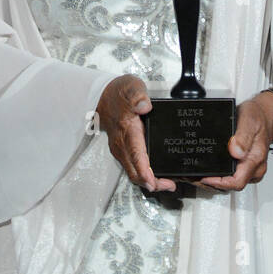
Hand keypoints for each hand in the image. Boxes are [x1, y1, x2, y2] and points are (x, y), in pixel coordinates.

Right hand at [95, 75, 175, 192]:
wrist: (102, 95)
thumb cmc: (119, 92)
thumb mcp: (131, 87)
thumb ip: (138, 95)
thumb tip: (144, 106)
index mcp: (126, 129)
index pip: (135, 154)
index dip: (144, 171)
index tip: (152, 182)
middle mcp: (121, 143)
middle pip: (135, 171)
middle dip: (151, 182)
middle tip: (170, 186)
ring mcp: (120, 149)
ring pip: (133, 172)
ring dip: (148, 181)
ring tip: (167, 184)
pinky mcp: (122, 151)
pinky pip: (132, 168)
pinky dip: (144, 175)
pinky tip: (156, 176)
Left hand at [198, 91, 272, 191]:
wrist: (265, 116)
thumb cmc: (257, 117)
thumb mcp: (249, 121)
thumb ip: (242, 137)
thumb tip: (235, 151)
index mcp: (255, 159)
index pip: (237, 181)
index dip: (218, 183)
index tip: (204, 177)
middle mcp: (254, 168)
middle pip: (231, 185)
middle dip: (211, 183)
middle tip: (193, 176)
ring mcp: (250, 169)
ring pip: (230, 183)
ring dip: (213, 181)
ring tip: (196, 174)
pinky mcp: (245, 167)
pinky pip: (231, 176)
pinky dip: (218, 175)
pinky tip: (207, 170)